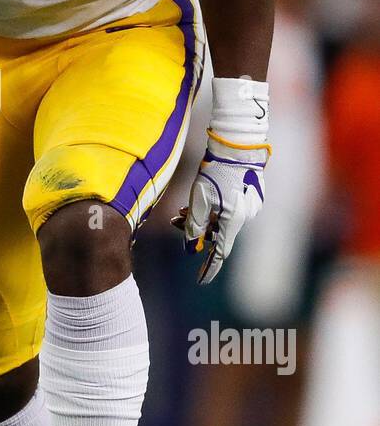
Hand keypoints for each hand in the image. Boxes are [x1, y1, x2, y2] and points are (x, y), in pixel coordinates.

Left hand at [172, 76, 269, 283]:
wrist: (237, 144)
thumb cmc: (216, 170)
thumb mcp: (199, 199)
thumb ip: (194, 225)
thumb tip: (191, 246)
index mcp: (234, 221)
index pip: (220, 252)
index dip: (209, 268)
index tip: (200, 281)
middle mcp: (245, 216)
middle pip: (217, 233)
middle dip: (196, 231)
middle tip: (176, 221)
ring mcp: (249, 205)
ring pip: (221, 219)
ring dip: (202, 218)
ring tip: (182, 208)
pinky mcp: (249, 193)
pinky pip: (228, 209)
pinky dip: (212, 208)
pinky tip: (198, 199)